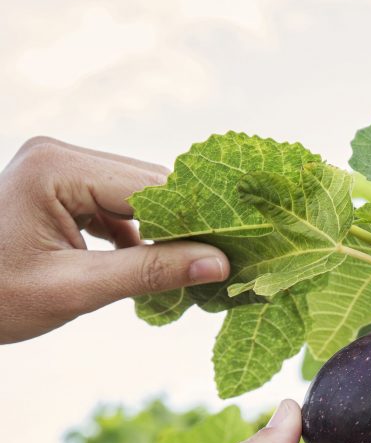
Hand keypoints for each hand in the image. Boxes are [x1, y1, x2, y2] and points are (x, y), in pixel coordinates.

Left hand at [0, 137, 229, 343]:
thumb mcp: (75, 288)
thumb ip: (150, 273)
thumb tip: (219, 265)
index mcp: (57, 168)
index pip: (152, 188)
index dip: (200, 221)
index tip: (240, 250)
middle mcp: (61, 154)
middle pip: (151, 187)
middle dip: (187, 228)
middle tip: (226, 265)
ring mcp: (61, 168)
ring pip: (141, 198)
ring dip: (167, 235)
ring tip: (194, 270)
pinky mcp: (63, 187)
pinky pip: (120, 207)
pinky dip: (141, 238)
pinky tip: (155, 267)